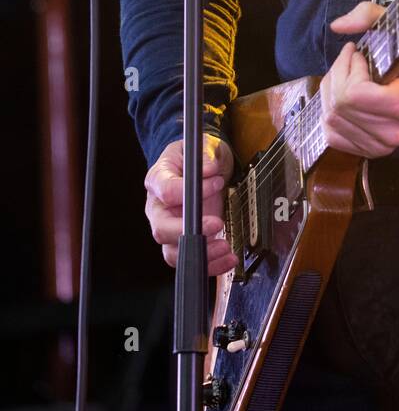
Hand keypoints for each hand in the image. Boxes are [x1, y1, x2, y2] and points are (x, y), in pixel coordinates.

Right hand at [144, 134, 237, 275]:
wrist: (201, 168)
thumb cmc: (196, 157)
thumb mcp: (201, 145)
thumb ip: (205, 155)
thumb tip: (209, 170)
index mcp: (158, 180)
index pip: (166, 190)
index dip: (188, 191)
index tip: (215, 183)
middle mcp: (158, 208)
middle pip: (161, 229)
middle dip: (188, 232)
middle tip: (216, 225)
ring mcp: (170, 228)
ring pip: (174, 252)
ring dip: (201, 254)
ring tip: (225, 247)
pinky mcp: (184, 241)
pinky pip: (190, 259)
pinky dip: (210, 264)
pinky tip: (227, 259)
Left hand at [321, 0, 398, 156]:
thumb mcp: (398, 29)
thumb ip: (368, 15)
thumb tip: (338, 25)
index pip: (353, 93)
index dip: (351, 68)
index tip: (361, 56)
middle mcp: (392, 132)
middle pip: (338, 104)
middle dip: (338, 75)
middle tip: (352, 63)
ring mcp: (379, 145)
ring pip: (330, 117)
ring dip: (332, 91)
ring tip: (350, 79)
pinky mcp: (367, 151)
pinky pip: (330, 133)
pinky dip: (332, 112)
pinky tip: (347, 100)